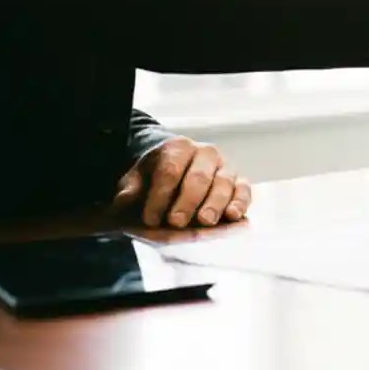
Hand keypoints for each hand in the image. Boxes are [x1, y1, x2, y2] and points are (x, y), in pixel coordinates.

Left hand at [113, 137, 252, 227]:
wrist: (180, 169)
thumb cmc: (156, 177)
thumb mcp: (138, 179)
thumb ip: (130, 189)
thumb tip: (123, 199)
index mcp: (178, 147)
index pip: (169, 170)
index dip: (160, 195)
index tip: (150, 218)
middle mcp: (205, 153)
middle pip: (198, 176)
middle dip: (187, 201)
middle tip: (176, 222)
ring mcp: (225, 166)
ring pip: (223, 183)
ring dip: (214, 203)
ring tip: (204, 221)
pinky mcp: (240, 181)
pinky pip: (244, 190)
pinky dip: (240, 202)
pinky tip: (232, 215)